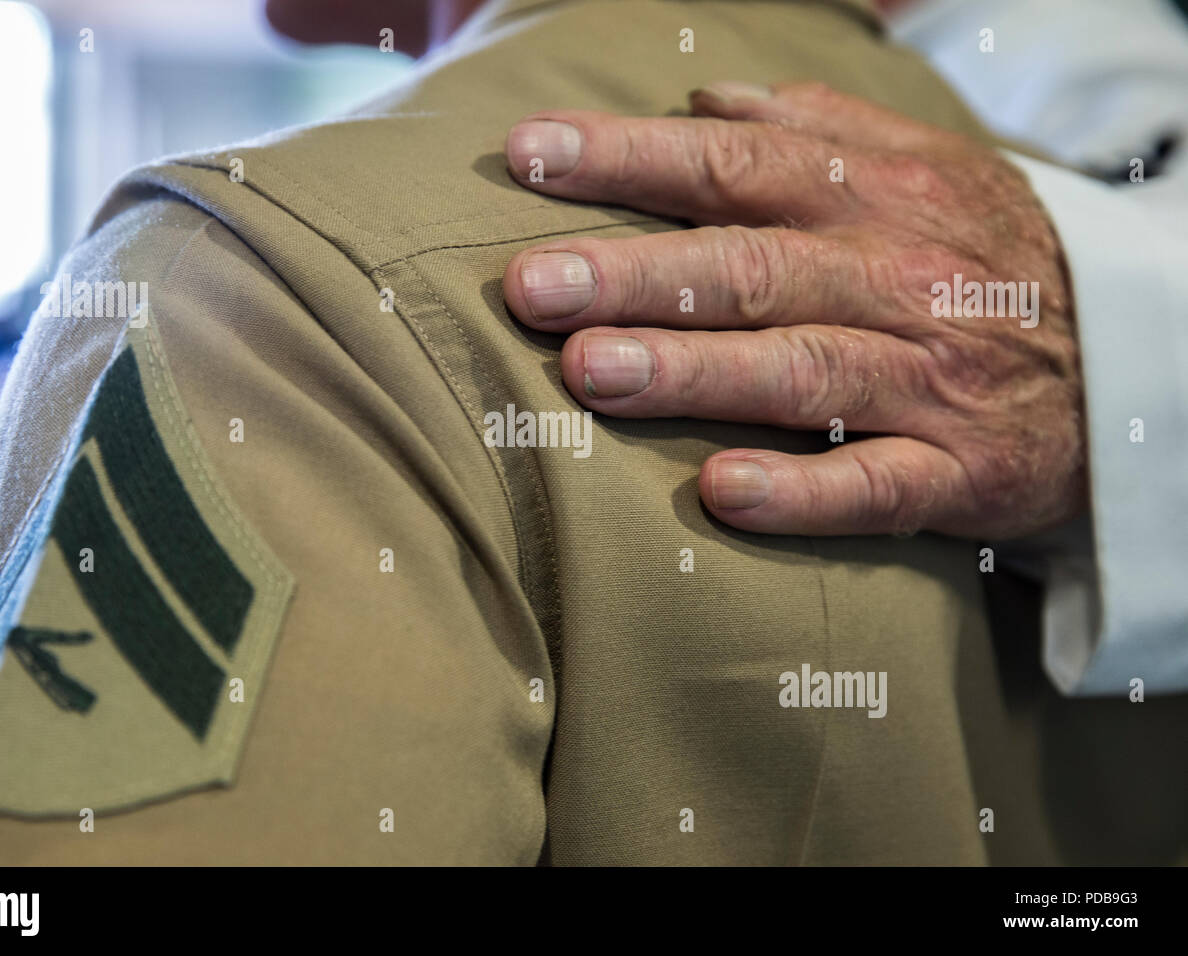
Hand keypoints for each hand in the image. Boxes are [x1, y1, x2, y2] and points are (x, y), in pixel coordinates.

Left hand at [501, 82, 1085, 538]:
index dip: (626, 159)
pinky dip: (804, 489)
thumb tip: (703, 98)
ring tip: (590, 372)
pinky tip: (724, 494)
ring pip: (801, 370)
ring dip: (693, 371)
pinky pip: (877, 483)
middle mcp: (894, 280)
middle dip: (634, 273)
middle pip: (750, 268)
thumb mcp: (922, 169)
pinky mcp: (960, 471)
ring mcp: (927, 379)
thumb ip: (816, 130)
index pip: (731, 166)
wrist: (1128, 362)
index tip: (525, 157)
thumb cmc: (986, 261)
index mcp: (872, 199)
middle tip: (530, 286)